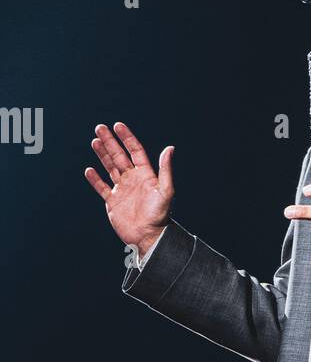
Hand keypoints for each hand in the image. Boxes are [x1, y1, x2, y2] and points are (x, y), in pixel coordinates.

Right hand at [84, 122, 174, 253]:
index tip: (118, 126)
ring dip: (102, 155)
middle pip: (119, 156)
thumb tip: (170, 148)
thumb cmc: (160, 215)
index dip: (127, 138)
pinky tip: (89, 169)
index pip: (135, 151)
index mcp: (146, 174)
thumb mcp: (166, 190)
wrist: (148, 236)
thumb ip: (166, 169)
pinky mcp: (113, 202)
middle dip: (110, 142)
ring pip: (110, 168)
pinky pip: (102, 187)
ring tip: (94, 141)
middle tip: (99, 128)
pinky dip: (95, 179)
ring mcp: (122, 189)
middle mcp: (133, 179)